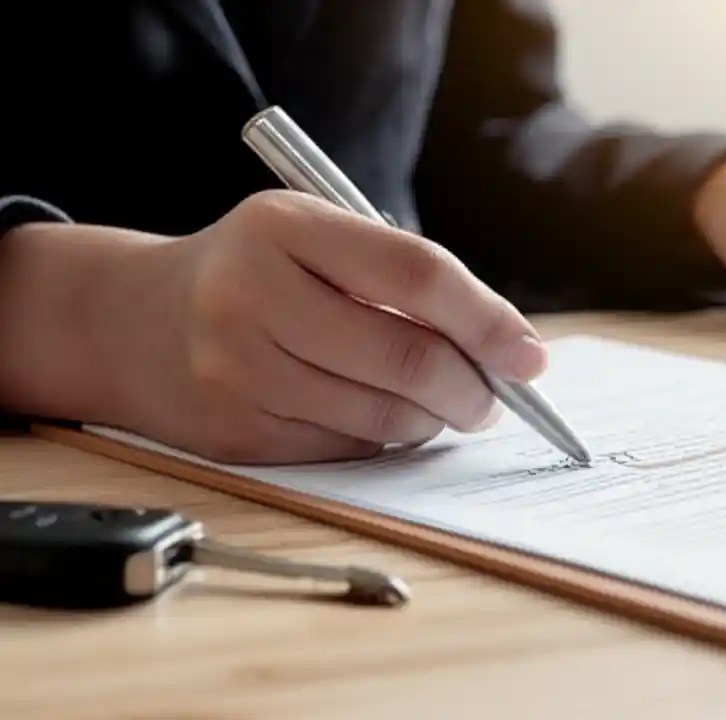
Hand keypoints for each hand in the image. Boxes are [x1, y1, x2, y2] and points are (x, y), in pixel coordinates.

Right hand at [0, 191, 545, 462]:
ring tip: (439, 403)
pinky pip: (345, 449)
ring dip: (432, 418)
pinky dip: (383, 439)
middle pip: (407, 356)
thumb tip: (509, 350)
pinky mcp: (233, 433)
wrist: (133, 321)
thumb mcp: (317, 239)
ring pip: (383, 416)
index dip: (488, 319)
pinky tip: (379, 416)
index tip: (531, 355)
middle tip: (494, 397)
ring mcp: (234, 369)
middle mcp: (250, 294)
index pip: (417, 273)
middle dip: (473, 387)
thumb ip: (403, 278)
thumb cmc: (261, 273)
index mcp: (285, 227)